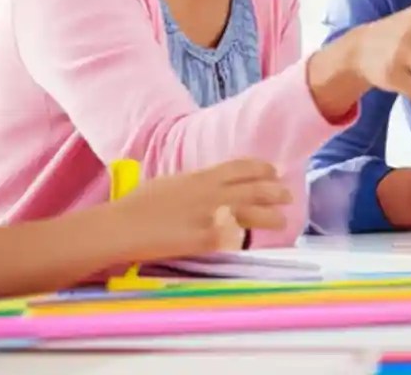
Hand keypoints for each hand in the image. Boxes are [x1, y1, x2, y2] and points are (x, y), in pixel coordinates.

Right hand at [111, 159, 290, 261]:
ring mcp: (214, 216)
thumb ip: (195, 183)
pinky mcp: (209, 239)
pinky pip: (237, 238)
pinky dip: (246, 240)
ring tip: (282, 220)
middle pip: (256, 188)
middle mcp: (214, 193)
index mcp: (203, 176)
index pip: (243, 167)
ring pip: (255, 213)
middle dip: (276, 191)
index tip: (274, 171)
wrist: (123, 226)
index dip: (263, 168)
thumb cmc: (138, 205)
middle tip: (287, 195)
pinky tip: (253, 243)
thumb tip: (206, 185)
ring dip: (272, 217)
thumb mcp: (170, 183)